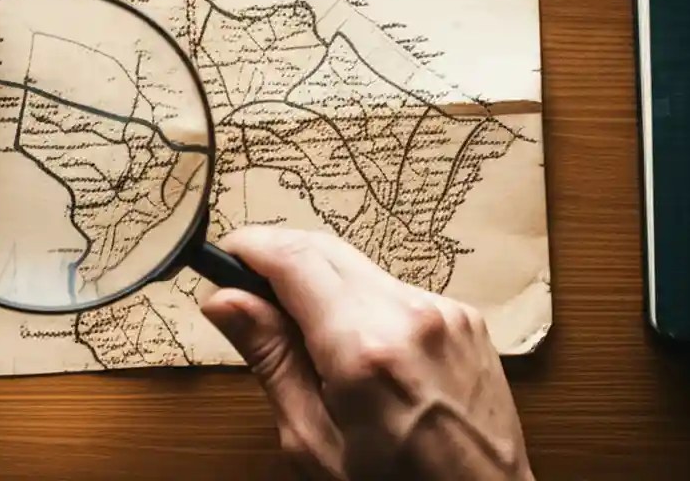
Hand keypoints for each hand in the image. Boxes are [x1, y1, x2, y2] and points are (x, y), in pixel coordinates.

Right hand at [202, 227, 531, 479]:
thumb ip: (270, 359)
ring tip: (306, 339)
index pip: (294, 259)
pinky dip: (363, 303)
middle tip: (248, 292)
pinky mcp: (465, 317)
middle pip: (325, 249)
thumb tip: (224, 300)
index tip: (224, 258)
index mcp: (364, 348)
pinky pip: (394, 289)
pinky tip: (356, 348)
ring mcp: (445, 311)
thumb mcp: (314, 441)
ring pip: (360, 267)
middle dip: (280, 258)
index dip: (250, 248)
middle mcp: (410, 315)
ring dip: (322, 284)